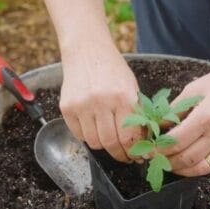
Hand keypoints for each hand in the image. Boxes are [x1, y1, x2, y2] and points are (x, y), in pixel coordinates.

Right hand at [59, 44, 141, 161]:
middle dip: (120, 155)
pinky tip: (95, 129)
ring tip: (110, 142)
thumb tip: (142, 143)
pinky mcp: (67, 108)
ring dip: (104, 146)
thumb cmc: (113, 71)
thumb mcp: (132, 88)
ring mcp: (82, 105)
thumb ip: (136, 114)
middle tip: (125, 157)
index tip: (136, 157)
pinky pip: (79, 135)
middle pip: (110, 143)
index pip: (129, 137)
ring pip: (94, 142)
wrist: (87, 51)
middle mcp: (101, 102)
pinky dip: (88, 137)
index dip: (133, 151)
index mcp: (123, 97)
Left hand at [160, 57, 209, 198]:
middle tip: (153, 158)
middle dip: (166, 161)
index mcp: (206, 117)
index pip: (175, 141)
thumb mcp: (194, 90)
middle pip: (186, 158)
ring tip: (170, 166)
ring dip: (183, 172)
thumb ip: (175, 111)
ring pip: (203, 169)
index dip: (157, 148)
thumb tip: (156, 128)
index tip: (146, 150)